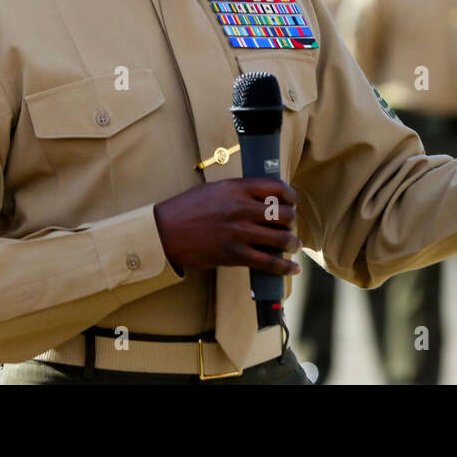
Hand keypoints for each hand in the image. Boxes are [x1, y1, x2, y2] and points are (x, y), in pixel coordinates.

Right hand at [153, 178, 301, 276]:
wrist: (165, 232)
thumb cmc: (187, 209)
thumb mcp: (214, 189)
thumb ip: (239, 192)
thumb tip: (265, 199)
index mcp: (236, 188)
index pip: (276, 187)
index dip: (290, 195)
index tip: (291, 201)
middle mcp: (241, 208)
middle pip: (283, 214)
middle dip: (291, 221)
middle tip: (289, 225)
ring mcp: (239, 233)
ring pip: (281, 239)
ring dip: (292, 243)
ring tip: (292, 245)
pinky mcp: (235, 255)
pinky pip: (268, 263)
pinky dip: (284, 267)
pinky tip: (291, 268)